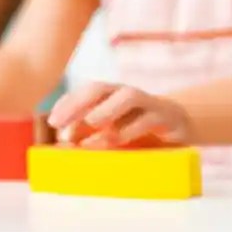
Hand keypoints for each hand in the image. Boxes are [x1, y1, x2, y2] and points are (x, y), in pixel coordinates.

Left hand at [48, 82, 188, 147]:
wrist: (179, 126)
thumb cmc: (136, 127)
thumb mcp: (110, 129)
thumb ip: (87, 132)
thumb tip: (61, 143)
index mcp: (108, 94)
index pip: (82, 92)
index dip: (66, 104)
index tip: (52, 123)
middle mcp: (125, 93)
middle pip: (99, 89)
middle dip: (77, 104)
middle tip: (59, 124)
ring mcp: (147, 102)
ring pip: (127, 97)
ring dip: (107, 110)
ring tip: (90, 125)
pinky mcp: (167, 117)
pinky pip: (149, 119)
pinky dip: (130, 129)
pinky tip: (117, 141)